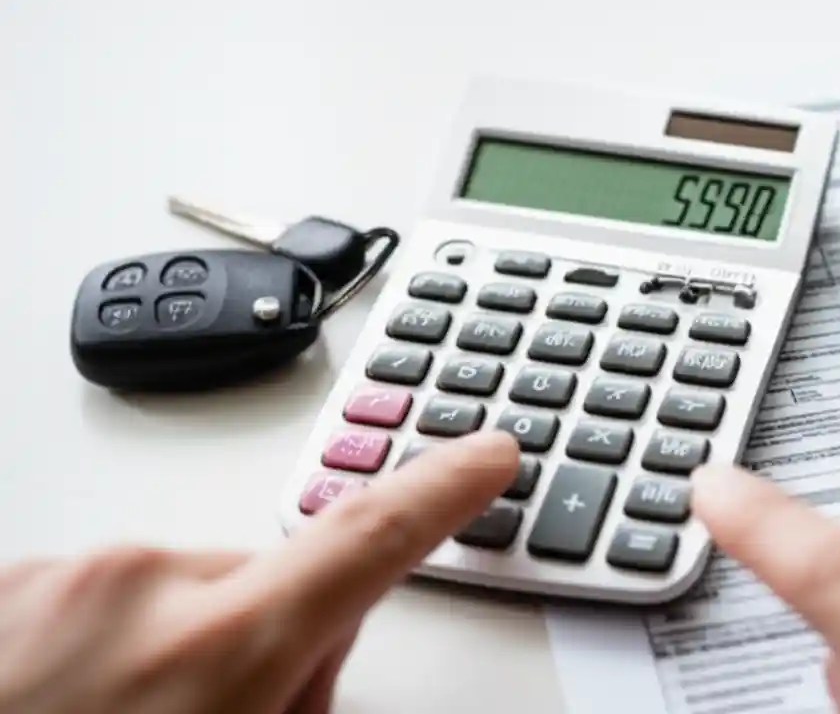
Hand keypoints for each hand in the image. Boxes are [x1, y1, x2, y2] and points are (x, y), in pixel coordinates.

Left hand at [0, 432, 517, 713]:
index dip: (444, 491)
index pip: (369, 539)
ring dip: (178, 652)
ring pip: (178, 592)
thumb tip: (317, 641)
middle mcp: (139, 585)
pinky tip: (72, 712)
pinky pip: (99, 598)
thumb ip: (302, 697)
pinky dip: (107, 648)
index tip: (489, 453)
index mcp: (220, 646)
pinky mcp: (5, 582)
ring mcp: (56, 578)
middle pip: (268, 583)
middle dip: (270, 643)